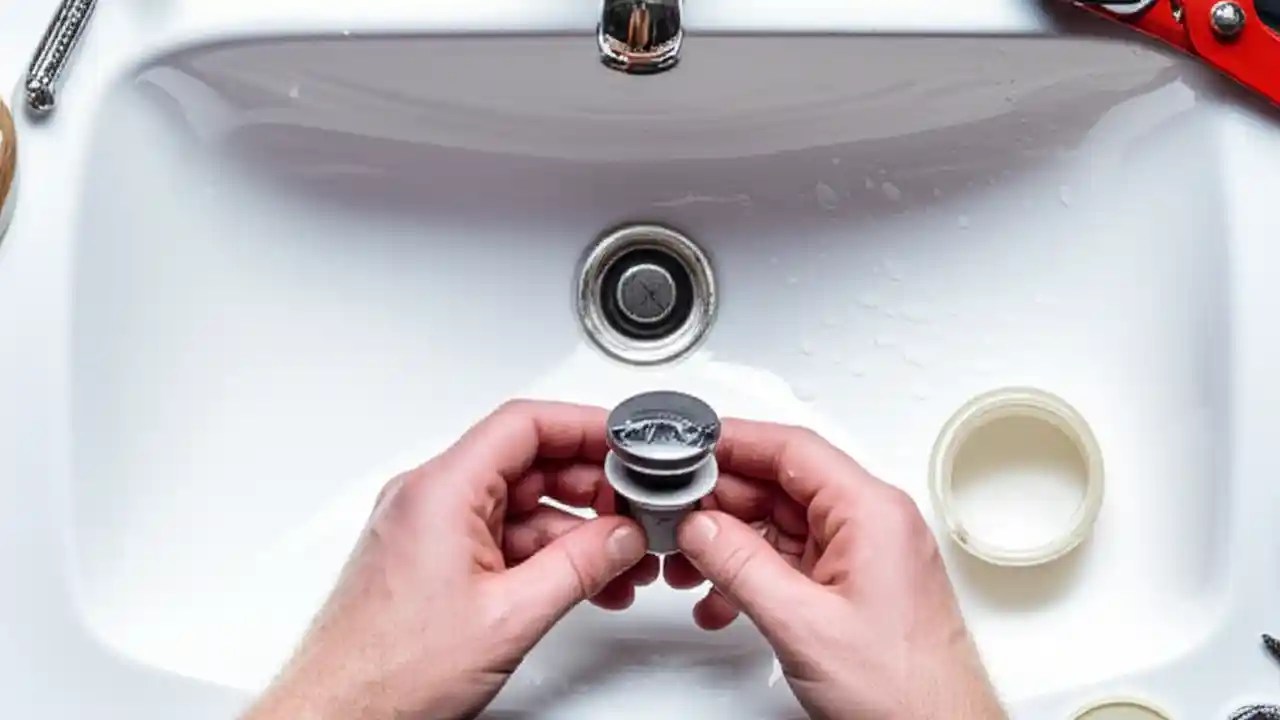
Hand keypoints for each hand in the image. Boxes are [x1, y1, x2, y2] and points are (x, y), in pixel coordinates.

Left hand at [244, 401, 658, 719]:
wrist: (337, 715)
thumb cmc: (390, 672)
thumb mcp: (510, 616)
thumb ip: (578, 566)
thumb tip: (620, 534)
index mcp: (440, 492)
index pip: (523, 426)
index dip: (583, 427)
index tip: (624, 442)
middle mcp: (427, 499)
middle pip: (524, 464)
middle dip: (587, 488)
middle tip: (633, 511)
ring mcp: (427, 529)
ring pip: (517, 507)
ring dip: (571, 531)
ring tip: (616, 562)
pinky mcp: (429, 559)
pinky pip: (498, 538)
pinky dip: (542, 555)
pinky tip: (577, 581)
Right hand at [665, 420, 1004, 719]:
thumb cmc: (903, 689)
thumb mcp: (802, 623)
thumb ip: (741, 566)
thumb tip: (698, 525)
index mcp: (871, 512)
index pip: (792, 449)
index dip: (734, 442)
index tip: (687, 450)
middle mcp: (870, 523)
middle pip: (780, 484)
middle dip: (721, 502)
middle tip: (673, 517)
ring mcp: (861, 554)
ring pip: (779, 524)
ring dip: (730, 544)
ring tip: (689, 567)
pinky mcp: (851, 585)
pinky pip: (790, 560)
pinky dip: (750, 574)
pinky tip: (721, 600)